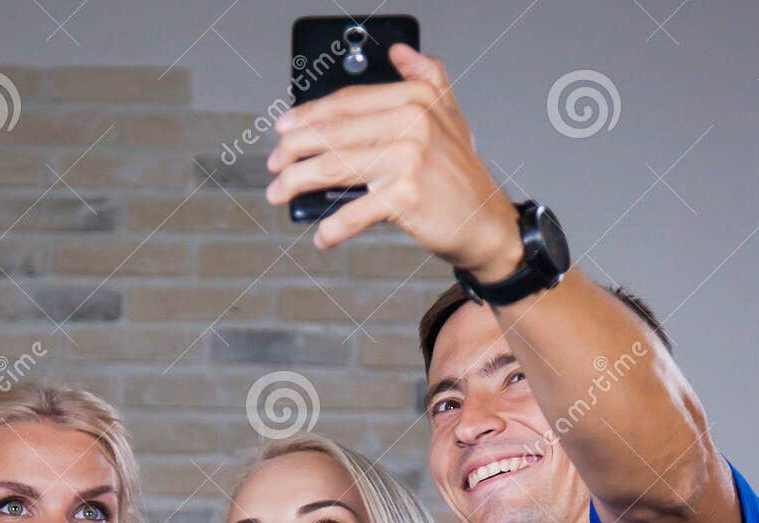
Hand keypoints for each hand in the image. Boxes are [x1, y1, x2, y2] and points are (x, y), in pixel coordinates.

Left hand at [264, 41, 522, 274]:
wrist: (486, 222)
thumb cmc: (458, 174)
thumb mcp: (450, 116)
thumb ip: (428, 77)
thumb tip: (400, 50)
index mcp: (417, 98)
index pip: (347, 103)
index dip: (308, 116)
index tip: (282, 129)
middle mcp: (414, 122)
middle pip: (334, 134)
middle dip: (293, 150)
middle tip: (273, 165)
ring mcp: (409, 159)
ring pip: (334, 167)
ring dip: (297, 182)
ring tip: (279, 193)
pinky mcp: (406, 196)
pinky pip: (355, 212)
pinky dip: (333, 227)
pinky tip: (320, 235)